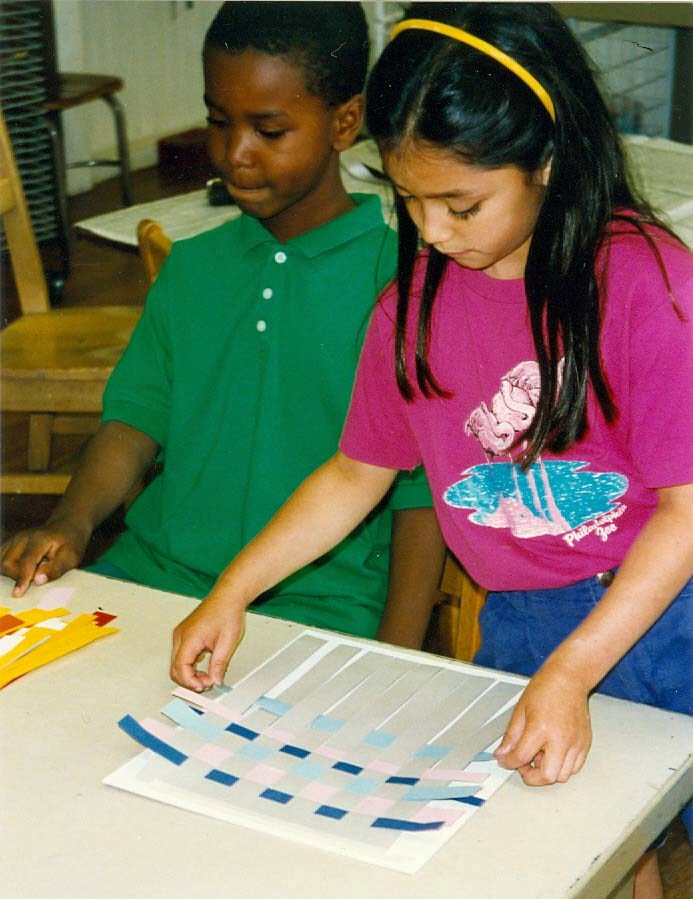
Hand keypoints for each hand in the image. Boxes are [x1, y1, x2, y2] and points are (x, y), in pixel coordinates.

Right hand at [0, 518, 90, 596]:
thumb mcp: (72, 557)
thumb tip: (38, 581)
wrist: (67, 526)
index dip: (21, 579)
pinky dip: (8, 569)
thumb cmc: (71, 543)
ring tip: (29, 574)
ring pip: (1, 562)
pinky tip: (21, 571)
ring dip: (11, 573)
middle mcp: (22, 537)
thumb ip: (56, 569)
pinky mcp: (10, 543)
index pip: (26, 561)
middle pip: (7, 563)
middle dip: (16, 577)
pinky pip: (1, 559)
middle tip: (33, 580)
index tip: (17, 594)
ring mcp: (14, 539)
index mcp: (39, 539)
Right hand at [170, 595, 245, 691]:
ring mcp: (181, 635)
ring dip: (190, 674)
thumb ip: (219, 664)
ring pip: (177, 663)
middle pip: (175, 668)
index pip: (180, 667)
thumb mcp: (227, 642)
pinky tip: (204, 668)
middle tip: (208, 683)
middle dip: (189, 680)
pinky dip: (190, 666)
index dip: (190, 681)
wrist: (227, 596)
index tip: (203, 686)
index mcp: (189, 637)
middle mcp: (180, 636)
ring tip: (209, 676)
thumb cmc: (227, 612)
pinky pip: (182, 656)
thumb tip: (215, 680)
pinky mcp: (185, 635)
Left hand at [494, 663, 591, 785]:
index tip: (505, 761)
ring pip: (563, 776)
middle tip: (523, 765)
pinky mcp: (585, 743)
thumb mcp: (521, 710)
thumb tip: (502, 754)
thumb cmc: (545, 688)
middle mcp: (561, 739)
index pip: (522, 758)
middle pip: (547, 776)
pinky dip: (563, 767)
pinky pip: (575, 767)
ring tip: (539, 755)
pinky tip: (553, 753)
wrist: (569, 678)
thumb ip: (511, 736)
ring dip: (548, 772)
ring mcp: (576, 743)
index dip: (509, 763)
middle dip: (531, 777)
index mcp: (541, 728)